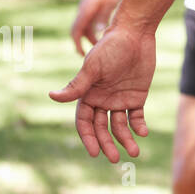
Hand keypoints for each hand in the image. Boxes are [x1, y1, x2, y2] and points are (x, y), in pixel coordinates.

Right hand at [49, 26, 154, 162]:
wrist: (135, 34)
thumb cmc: (110, 47)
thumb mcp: (93, 68)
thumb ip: (77, 86)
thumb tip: (52, 96)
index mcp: (87, 95)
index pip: (84, 123)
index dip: (88, 138)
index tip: (94, 153)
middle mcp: (102, 100)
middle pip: (102, 128)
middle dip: (107, 144)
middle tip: (115, 159)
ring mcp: (119, 99)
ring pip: (120, 126)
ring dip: (126, 139)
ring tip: (134, 152)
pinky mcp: (136, 96)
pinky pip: (136, 116)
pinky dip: (139, 126)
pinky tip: (142, 133)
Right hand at [70, 0, 122, 55]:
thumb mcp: (109, 3)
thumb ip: (103, 17)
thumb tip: (98, 33)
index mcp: (85, 11)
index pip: (76, 32)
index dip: (77, 44)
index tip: (82, 55)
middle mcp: (83, 10)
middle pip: (78, 31)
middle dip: (81, 43)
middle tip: (90, 56)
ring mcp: (87, 8)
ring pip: (84, 27)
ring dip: (89, 37)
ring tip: (100, 47)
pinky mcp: (92, 6)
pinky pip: (89, 21)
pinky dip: (93, 30)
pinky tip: (103, 34)